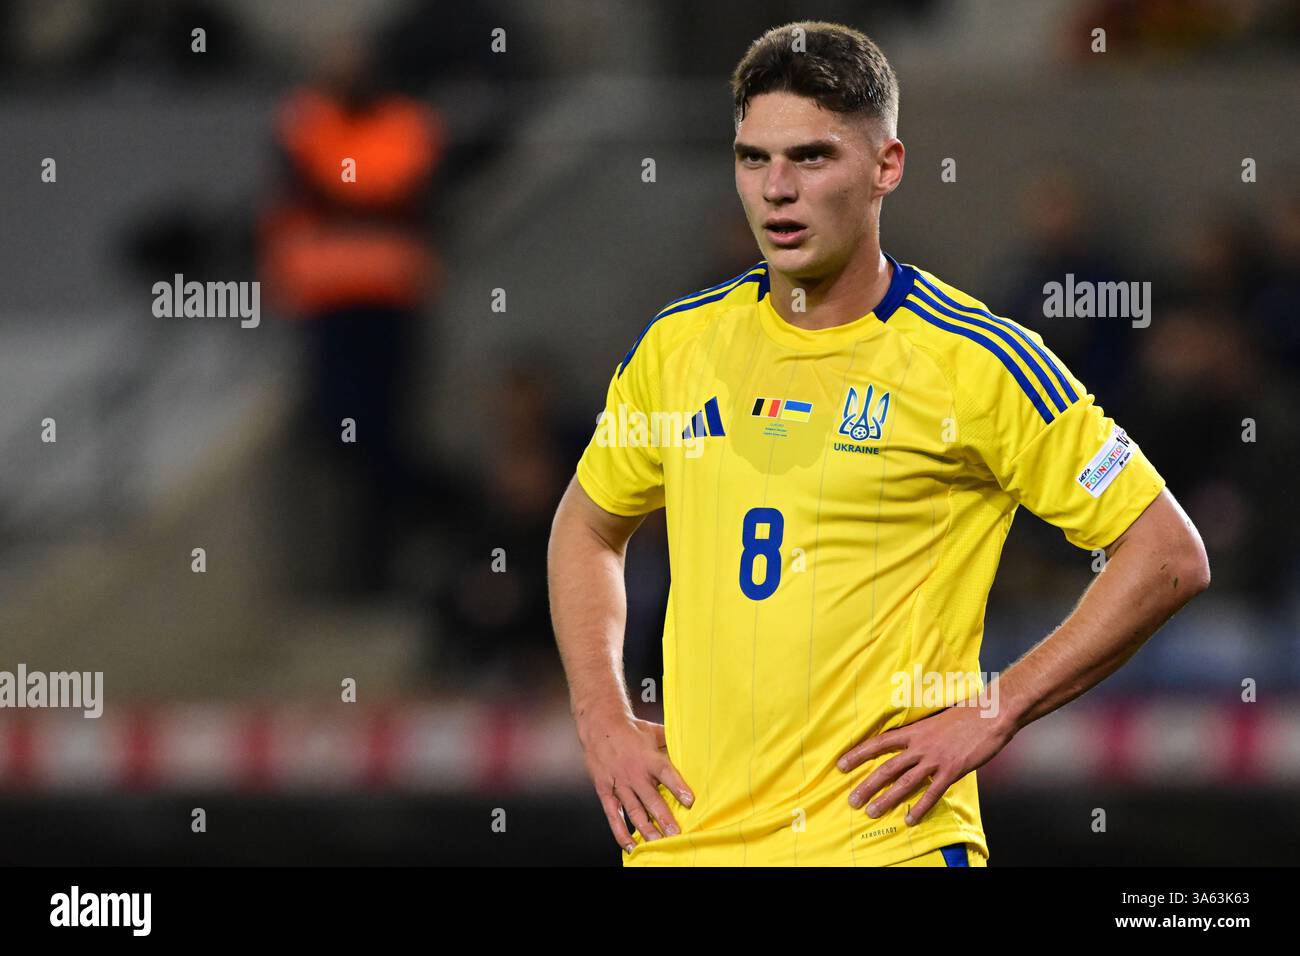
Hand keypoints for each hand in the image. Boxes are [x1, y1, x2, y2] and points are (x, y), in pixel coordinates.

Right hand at [577, 712, 694, 851]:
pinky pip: (613, 815)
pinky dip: (621, 831)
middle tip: (675, 834)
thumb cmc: (629, 729)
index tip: (689, 801)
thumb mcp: (653, 731)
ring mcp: (618, 783)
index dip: (678, 787)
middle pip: (651, 799)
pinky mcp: (605, 790)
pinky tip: (631, 844)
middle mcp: (634, 773)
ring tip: (658, 842)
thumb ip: (671, 742)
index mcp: (648, 758)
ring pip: (634, 810)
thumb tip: (692, 745)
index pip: (666, 773)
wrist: (600, 725)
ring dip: (646, 828)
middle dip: (664, 818)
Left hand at [836, 704, 1014, 824]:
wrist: (990, 714)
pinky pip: (932, 793)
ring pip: (904, 783)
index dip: (858, 754)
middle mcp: (920, 746)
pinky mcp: (952, 770)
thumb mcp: (934, 719)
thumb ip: (920, 733)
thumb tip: (909, 741)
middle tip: (852, 800)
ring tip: (871, 812)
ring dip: (886, 799)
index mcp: (914, 731)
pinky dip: (920, 808)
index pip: (879, 743)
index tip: (841, 765)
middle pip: (887, 768)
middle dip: (867, 785)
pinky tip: (909, 820)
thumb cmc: (964, 714)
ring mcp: (935, 759)